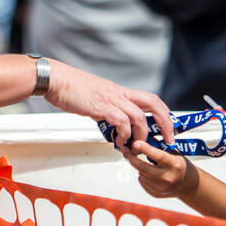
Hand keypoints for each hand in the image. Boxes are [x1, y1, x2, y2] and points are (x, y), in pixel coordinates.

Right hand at [42, 59, 173, 147]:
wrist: (56, 80)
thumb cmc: (72, 88)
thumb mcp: (97, 97)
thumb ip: (108, 108)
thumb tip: (113, 123)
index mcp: (120, 91)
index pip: (151, 99)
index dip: (163, 113)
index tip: (168, 128)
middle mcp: (120, 94)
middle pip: (153, 104)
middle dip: (165, 123)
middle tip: (168, 140)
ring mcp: (111, 99)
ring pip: (139, 117)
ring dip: (142, 135)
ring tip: (136, 146)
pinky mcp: (101, 107)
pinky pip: (121, 122)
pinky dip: (124, 134)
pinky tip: (119, 141)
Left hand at [120, 139, 197, 200]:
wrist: (189, 185)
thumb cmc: (181, 166)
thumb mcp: (175, 154)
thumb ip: (159, 148)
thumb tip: (141, 139)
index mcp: (175, 165)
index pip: (158, 156)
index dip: (145, 149)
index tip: (135, 143)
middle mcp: (168, 178)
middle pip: (143, 168)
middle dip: (131, 158)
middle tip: (125, 150)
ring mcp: (162, 188)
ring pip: (141, 174)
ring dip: (140, 167)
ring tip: (148, 164)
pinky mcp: (156, 194)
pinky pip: (142, 182)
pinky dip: (143, 176)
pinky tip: (151, 173)